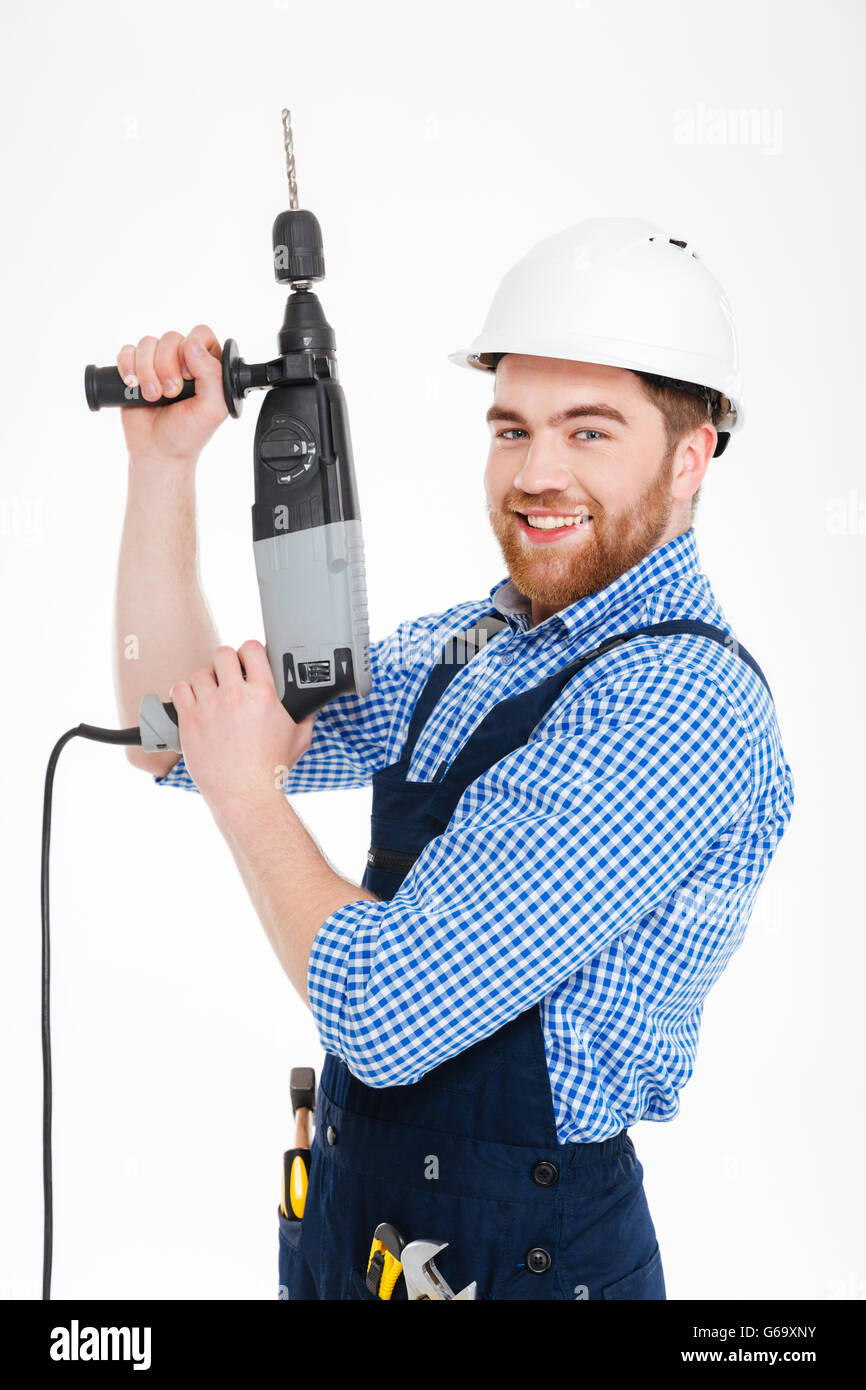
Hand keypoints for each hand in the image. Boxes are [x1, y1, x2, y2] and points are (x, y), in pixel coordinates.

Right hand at [117, 325, 227, 463]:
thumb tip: (193, 345)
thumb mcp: (212, 409)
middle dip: (167, 366)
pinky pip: (127, 351)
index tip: (189, 376)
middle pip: (172, 338)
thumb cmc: (188, 433)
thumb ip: (212, 375)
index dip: (192, 350)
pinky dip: (127, 367)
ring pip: (148, 343)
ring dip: (147, 371)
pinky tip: (132, 386)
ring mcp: (157, 363)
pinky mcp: (135, 369)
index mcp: (207, 365)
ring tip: (153, 396)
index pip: (201, 334)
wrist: (158, 451)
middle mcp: (183, 360)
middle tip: (171, 393)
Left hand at [169, 640, 315, 820]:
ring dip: (205, 679)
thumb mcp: (300, 738)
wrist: (246, 795)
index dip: (249, 651)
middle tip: (227, 675)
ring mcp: (210, 707)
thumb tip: (309, 705)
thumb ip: (305, 715)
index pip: (251, 649)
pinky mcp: (190, 721)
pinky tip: (193, 701)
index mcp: (263, 694)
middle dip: (225, 661)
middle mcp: (235, 696)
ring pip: (199, 672)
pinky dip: (184, 692)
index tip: (247, 660)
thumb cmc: (271, 770)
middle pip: (222, 654)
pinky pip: (179, 690)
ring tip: (210, 692)